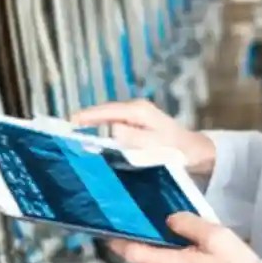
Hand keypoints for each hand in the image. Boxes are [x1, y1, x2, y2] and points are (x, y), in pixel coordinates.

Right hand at [71, 100, 215, 175]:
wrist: (197, 153)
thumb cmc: (178, 150)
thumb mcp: (156, 145)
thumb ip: (134, 137)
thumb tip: (112, 129)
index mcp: (137, 110)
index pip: (104, 111)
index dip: (85, 117)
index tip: (68, 124)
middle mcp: (134, 109)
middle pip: (102, 114)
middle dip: (84, 123)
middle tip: (64, 136)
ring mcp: (135, 116)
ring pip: (106, 121)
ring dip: (92, 130)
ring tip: (73, 142)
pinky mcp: (136, 126)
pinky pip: (113, 129)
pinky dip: (102, 135)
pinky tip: (93, 147)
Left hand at [110, 214, 259, 262]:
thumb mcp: (215, 235)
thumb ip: (187, 223)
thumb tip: (170, 220)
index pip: (131, 253)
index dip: (119, 241)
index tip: (109, 232)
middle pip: (148, 261)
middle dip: (158, 247)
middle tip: (179, 235)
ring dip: (172, 261)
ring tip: (198, 252)